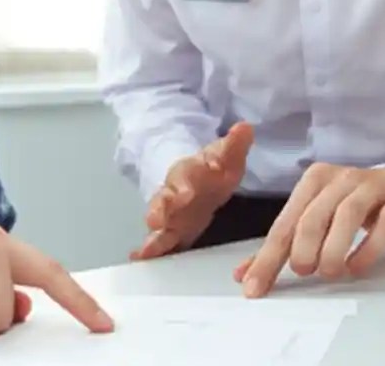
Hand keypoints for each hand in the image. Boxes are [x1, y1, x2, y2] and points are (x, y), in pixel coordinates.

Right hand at [131, 122, 253, 259]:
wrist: (196, 180)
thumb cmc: (211, 170)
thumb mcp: (226, 155)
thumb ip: (234, 144)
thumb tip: (245, 128)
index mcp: (187, 175)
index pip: (183, 179)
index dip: (183, 187)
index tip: (185, 194)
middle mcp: (173, 195)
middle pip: (164, 203)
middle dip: (160, 212)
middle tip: (156, 222)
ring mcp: (170, 216)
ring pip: (159, 226)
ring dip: (154, 236)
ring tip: (145, 249)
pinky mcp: (172, 232)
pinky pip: (160, 242)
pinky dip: (150, 251)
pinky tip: (139, 258)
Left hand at [233, 164, 384, 297]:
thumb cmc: (354, 205)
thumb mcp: (317, 217)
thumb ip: (283, 245)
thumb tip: (244, 275)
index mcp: (314, 181)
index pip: (285, 223)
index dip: (267, 257)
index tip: (254, 287)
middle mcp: (340, 179)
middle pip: (313, 215)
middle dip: (303, 247)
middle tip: (302, 271)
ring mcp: (372, 187)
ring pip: (347, 215)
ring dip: (334, 248)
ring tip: (329, 272)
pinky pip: (384, 223)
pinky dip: (368, 248)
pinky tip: (357, 267)